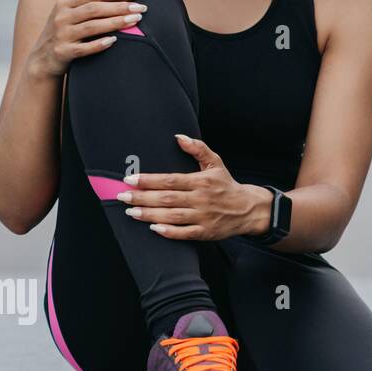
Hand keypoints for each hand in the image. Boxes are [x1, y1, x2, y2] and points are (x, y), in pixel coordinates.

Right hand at [28, 0, 147, 78]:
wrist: (44, 56)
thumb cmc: (64, 25)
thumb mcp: (70, 4)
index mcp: (65, 1)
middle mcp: (61, 16)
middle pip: (94, 9)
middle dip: (120, 7)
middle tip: (142, 8)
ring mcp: (61, 34)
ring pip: (91, 27)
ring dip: (115, 23)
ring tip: (135, 20)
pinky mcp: (63, 52)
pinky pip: (83, 48)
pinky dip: (98, 44)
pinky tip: (114, 41)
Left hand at [117, 134, 269, 241]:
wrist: (249, 209)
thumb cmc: (227, 185)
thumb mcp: (216, 163)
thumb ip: (198, 149)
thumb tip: (179, 137)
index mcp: (201, 181)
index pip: (170, 180)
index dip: (148, 180)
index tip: (130, 179)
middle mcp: (201, 199)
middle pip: (167, 198)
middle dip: (142, 198)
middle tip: (122, 196)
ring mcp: (203, 217)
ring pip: (172, 216)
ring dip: (149, 214)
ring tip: (131, 212)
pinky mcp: (206, 232)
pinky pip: (184, 233)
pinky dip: (169, 231)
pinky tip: (153, 228)